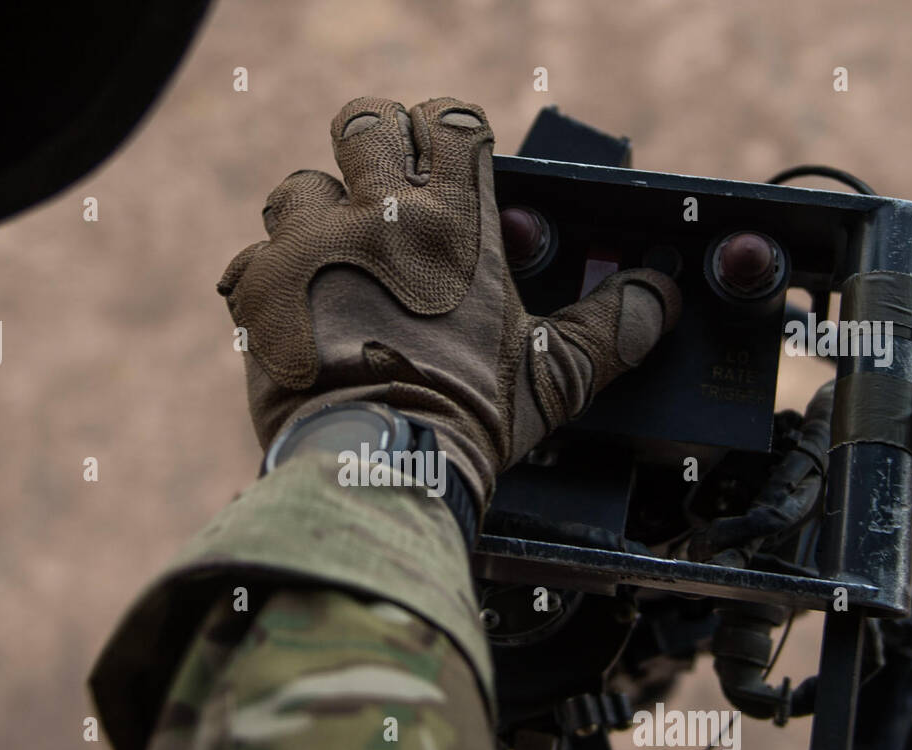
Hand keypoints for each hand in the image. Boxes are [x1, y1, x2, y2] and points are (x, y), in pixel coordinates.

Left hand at [217, 96, 680, 508]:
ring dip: (312, 215)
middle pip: (361, 123)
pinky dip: (268, 280)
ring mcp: (310, 246)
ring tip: (330, 262)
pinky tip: (292, 314)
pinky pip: (252, 257)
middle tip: (379, 191)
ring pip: (297, 186)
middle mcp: (379, 215)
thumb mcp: (552, 376)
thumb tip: (659, 298)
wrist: (378, 465)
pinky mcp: (258, 287)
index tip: (444, 158)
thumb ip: (608, 329)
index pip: (449, 122)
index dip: (444, 131)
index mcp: (456, 224)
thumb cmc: (468, 418)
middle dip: (370, 148)